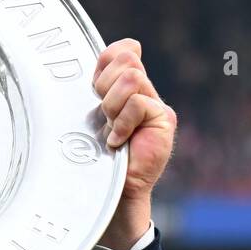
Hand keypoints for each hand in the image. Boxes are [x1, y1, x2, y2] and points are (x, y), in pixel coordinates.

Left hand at [94, 38, 176, 249]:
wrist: (112, 198)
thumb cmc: (94, 164)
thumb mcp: (87, 124)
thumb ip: (93, 97)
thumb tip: (90, 70)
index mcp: (126, 89)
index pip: (122, 51)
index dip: (105, 62)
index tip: (94, 88)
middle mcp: (144, 93)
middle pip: (126, 60)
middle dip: (104, 86)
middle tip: (101, 116)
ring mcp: (156, 107)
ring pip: (131, 78)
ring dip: (112, 106)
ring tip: (109, 131)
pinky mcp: (163, 121)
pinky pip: (139, 103)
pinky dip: (122, 123)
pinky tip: (116, 143)